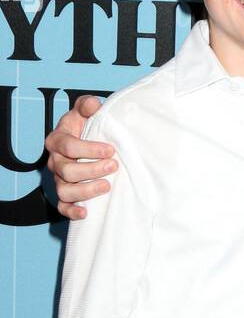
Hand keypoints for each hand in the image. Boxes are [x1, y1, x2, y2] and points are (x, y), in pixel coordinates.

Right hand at [45, 95, 115, 219]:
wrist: (85, 139)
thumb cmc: (84, 125)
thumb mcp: (85, 110)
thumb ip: (87, 104)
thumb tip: (93, 105)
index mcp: (57, 140)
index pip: (67, 146)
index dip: (88, 149)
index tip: (110, 150)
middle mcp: (54, 161)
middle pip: (67, 171)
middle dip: (92, 170)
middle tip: (114, 166)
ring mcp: (58, 180)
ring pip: (64, 191)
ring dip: (86, 191)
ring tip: (107, 186)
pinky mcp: (64, 194)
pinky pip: (62, 207)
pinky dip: (71, 212)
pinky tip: (86, 213)